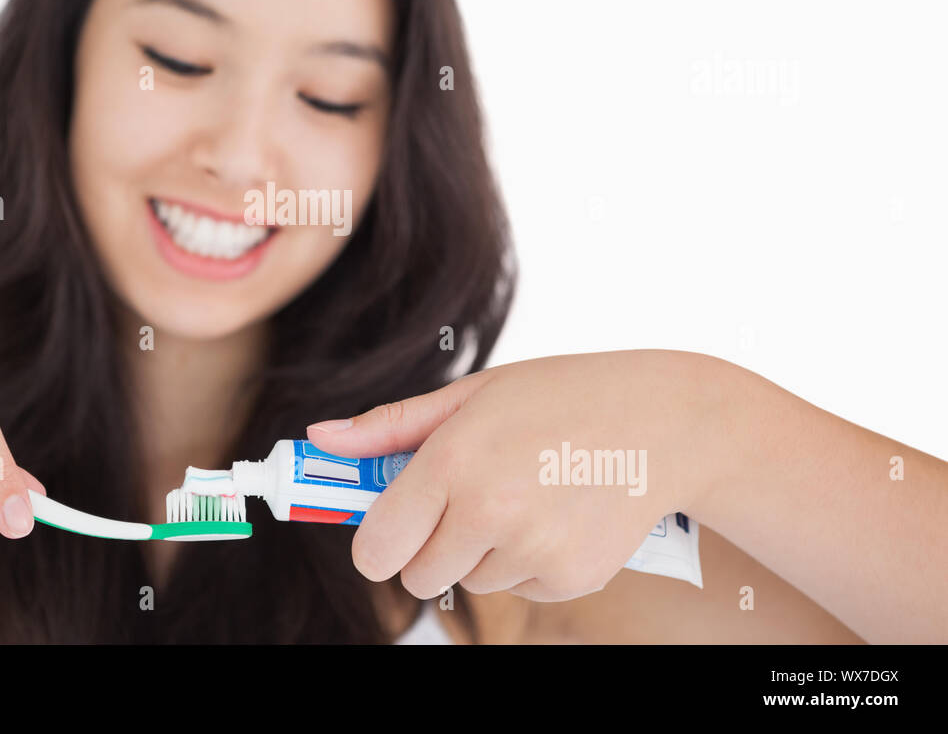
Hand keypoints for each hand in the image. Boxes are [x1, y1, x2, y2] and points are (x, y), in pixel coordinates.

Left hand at [307, 350, 724, 601]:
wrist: (663, 423)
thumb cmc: (559, 398)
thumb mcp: (470, 395)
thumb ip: (389, 427)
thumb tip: (320, 438)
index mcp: (453, 463)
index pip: (376, 548)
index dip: (375, 542)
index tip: (387, 528)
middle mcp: (489, 514)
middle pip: (415, 575)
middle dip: (427, 545)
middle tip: (464, 500)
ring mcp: (533, 552)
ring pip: (468, 581)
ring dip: (482, 550)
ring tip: (523, 494)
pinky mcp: (570, 578)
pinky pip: (518, 588)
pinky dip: (527, 561)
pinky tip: (555, 514)